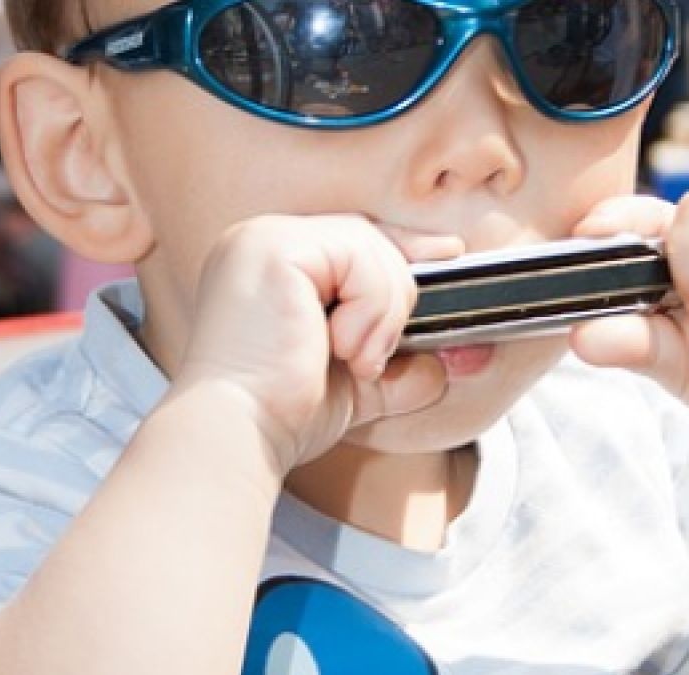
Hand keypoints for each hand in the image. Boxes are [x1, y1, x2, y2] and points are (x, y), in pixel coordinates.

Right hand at [177, 214, 462, 472]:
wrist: (242, 434)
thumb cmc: (279, 414)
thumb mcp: (351, 383)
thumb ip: (393, 366)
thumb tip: (437, 366)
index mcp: (271, 263)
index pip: (351, 238)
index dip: (402, 248)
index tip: (446, 253)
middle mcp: (261, 240)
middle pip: (366, 237)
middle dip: (395, 297)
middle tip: (371, 359)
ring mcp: (265, 239)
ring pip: (371, 247)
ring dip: (383, 313)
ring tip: (354, 360)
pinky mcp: (276, 250)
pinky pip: (360, 258)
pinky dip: (371, 310)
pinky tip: (341, 348)